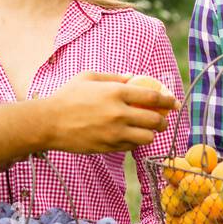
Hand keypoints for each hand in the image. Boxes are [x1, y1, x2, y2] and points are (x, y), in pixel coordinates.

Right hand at [41, 72, 177, 153]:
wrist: (49, 122)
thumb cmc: (67, 96)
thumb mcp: (89, 77)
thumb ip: (113, 77)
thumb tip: (133, 77)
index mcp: (116, 92)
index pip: (152, 96)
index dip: (167, 99)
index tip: (173, 101)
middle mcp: (119, 113)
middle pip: (154, 119)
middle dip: (164, 120)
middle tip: (163, 119)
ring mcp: (114, 132)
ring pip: (147, 137)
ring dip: (151, 134)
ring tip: (149, 130)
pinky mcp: (109, 146)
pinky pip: (132, 146)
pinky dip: (135, 142)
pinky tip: (131, 136)